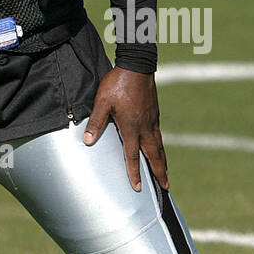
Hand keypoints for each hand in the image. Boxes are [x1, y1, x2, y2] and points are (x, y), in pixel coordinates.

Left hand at [82, 68, 167, 191]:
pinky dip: (161, 148)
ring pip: (159, 146)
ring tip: (166, 174)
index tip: (138, 188)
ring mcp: (152, 120)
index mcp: (131, 127)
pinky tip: (159, 149)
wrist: (137, 65)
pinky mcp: (154, 113)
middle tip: (166, 187)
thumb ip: (96, 122)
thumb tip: (87, 141)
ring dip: (163, 162)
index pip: (133, 155)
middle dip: (160, 172)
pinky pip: (159, 136)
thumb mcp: (102, 102)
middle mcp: (144, 127)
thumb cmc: (118, 83)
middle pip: (154, 155)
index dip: (135, 173)